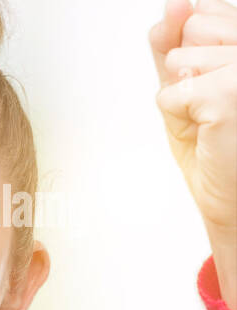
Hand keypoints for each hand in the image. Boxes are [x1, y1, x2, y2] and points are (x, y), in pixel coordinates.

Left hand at [151, 0, 236, 307]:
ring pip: (180, 59)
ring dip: (184, 97)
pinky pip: (171, 93)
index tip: (216, 84)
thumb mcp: (191, 85)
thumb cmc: (220, 145)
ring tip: (215, 119)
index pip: (203, 12)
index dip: (193, 51)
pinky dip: (178, 117)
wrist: (236, 200)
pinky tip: (210, 131)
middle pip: (191, 28)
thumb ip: (177, 46)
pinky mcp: (232, 92)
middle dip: (186, 72)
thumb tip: (173, 7)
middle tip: (215, 106)